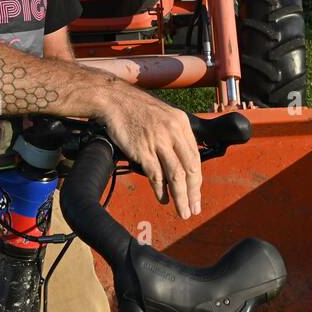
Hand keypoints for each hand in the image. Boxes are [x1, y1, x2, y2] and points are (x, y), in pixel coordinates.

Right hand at [95, 86, 202, 219]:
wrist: (115, 100)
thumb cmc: (136, 109)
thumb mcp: (164, 115)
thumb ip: (175, 135)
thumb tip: (182, 159)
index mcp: (181, 124)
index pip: (195, 157)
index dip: (197, 179)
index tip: (196, 194)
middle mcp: (173, 133)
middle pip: (189, 168)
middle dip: (193, 192)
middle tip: (194, 209)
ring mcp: (158, 141)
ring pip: (176, 175)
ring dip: (180, 197)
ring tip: (183, 211)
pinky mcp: (143, 150)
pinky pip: (156, 175)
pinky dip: (161, 190)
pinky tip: (163, 199)